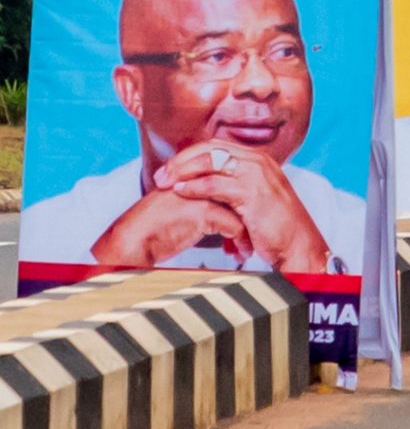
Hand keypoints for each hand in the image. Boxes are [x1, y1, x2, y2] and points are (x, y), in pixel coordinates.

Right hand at [91, 187, 252, 267]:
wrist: (133, 240)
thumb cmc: (156, 228)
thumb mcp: (185, 207)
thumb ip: (204, 200)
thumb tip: (227, 209)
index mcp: (199, 174)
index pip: (233, 184)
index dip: (244, 205)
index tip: (251, 222)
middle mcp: (203, 179)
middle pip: (240, 194)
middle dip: (251, 217)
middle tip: (256, 234)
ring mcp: (204, 193)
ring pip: (241, 210)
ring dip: (247, 232)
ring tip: (246, 249)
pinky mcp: (203, 210)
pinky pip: (234, 226)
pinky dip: (240, 242)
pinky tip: (239, 254)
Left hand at [154, 142, 329, 271]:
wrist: (298, 243)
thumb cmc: (276, 227)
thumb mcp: (256, 199)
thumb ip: (236, 188)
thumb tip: (209, 187)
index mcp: (259, 159)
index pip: (217, 146)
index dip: (190, 155)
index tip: (171, 168)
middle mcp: (258, 161)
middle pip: (210, 149)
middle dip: (181, 160)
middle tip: (161, 175)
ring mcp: (256, 174)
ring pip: (209, 162)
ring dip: (182, 171)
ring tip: (164, 182)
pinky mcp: (252, 192)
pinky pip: (215, 184)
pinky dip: (194, 186)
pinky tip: (180, 192)